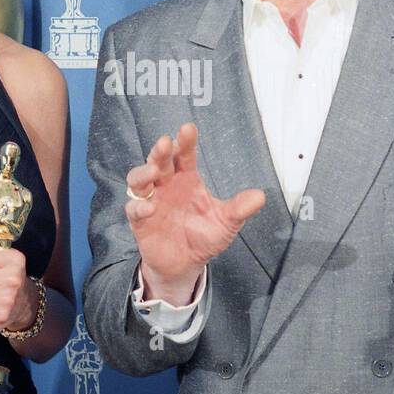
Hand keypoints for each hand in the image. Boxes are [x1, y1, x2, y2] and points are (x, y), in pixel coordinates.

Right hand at [124, 122, 264, 302]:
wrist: (186, 264)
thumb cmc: (203, 237)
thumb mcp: (225, 223)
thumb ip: (239, 209)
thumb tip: (260, 196)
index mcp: (186, 179)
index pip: (184, 155)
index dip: (185, 142)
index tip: (188, 129)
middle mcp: (167, 185)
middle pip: (159, 161)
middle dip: (160, 151)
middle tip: (166, 143)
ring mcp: (151, 200)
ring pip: (139, 179)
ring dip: (144, 172)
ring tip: (154, 171)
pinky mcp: (140, 220)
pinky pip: (134, 208)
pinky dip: (140, 206)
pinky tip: (150, 207)